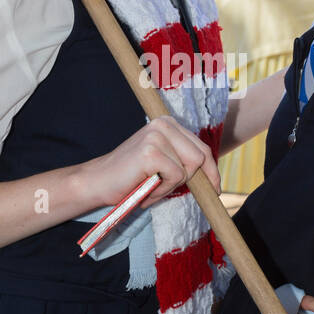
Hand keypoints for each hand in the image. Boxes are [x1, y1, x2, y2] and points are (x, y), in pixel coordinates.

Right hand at [91, 114, 220, 209]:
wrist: (98, 182)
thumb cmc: (131, 177)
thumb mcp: (162, 163)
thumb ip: (182, 160)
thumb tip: (212, 175)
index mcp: (168, 124)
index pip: (202, 147)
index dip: (210, 171)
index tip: (214, 189)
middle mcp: (164, 124)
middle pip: (201, 157)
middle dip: (191, 180)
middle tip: (165, 189)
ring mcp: (157, 136)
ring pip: (189, 169)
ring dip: (171, 186)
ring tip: (150, 186)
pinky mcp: (151, 152)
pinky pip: (175, 177)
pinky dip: (162, 190)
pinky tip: (145, 187)